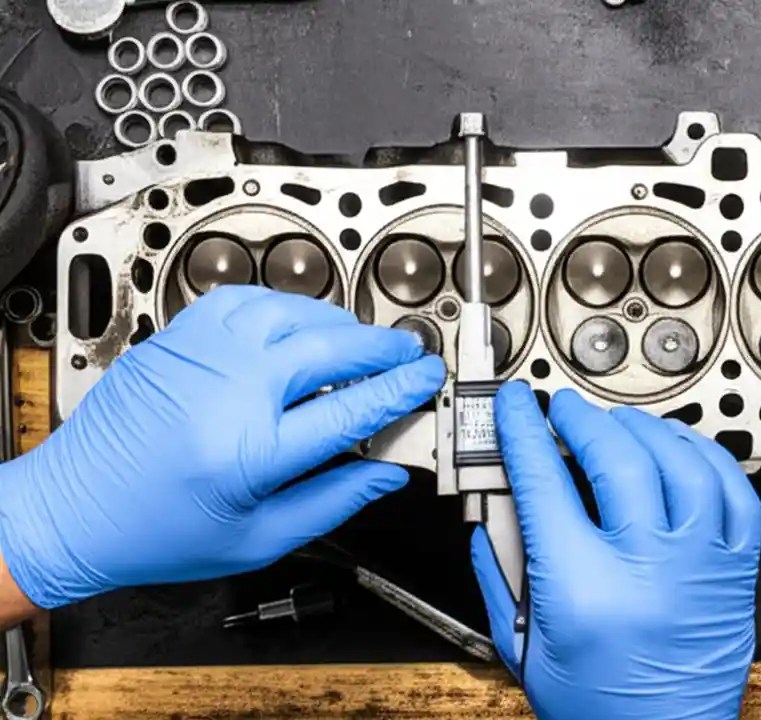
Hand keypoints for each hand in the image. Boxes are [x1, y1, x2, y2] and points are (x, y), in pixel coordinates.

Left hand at [0, 286, 444, 608]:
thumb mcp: (259, 540)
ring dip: (336, 322)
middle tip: (406, 356)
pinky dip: (282, 305)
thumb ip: (333, 502)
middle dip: (382, 348)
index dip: (400, 391)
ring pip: (291, 311)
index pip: (352, 409)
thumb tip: (386, 475)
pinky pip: (243, 299)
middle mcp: (227, 392)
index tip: (426, 381)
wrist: (73, 511)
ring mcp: (199, 357)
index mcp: (252, 453)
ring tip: (358, 342)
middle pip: (330, 349)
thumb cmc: (157, 532)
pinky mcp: (177, 340)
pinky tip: (297, 323)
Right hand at [472, 384, 760, 719]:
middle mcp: (645, 569)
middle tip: (565, 410)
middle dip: (583, 419)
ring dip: (645, 429)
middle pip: (616, 457)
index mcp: (582, 589)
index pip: (544, 481)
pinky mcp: (734, 573)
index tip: (516, 407)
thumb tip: (489, 520)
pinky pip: (734, 492)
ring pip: (681, 463)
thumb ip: (499, 579)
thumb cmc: (599, 711)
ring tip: (620, 423)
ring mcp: (698, 566)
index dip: (523, 430)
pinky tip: (682, 448)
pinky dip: (708, 458)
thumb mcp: (524, 649)